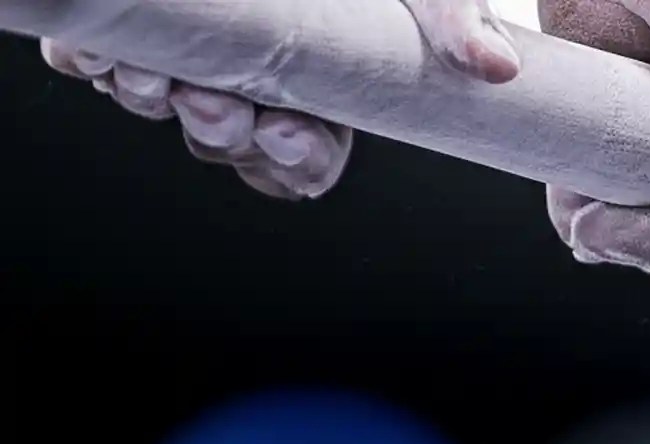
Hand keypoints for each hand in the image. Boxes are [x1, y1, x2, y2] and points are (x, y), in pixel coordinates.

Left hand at [39, 0, 520, 200]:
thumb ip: (451, 16)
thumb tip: (497, 67)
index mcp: (322, 84)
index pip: (306, 156)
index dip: (295, 161)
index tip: (289, 136)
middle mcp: (255, 73)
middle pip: (229, 140)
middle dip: (221, 131)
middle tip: (218, 106)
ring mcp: (194, 45)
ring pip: (162, 105)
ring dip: (154, 98)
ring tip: (158, 75)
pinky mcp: (138, 16)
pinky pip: (99, 61)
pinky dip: (92, 62)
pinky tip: (99, 49)